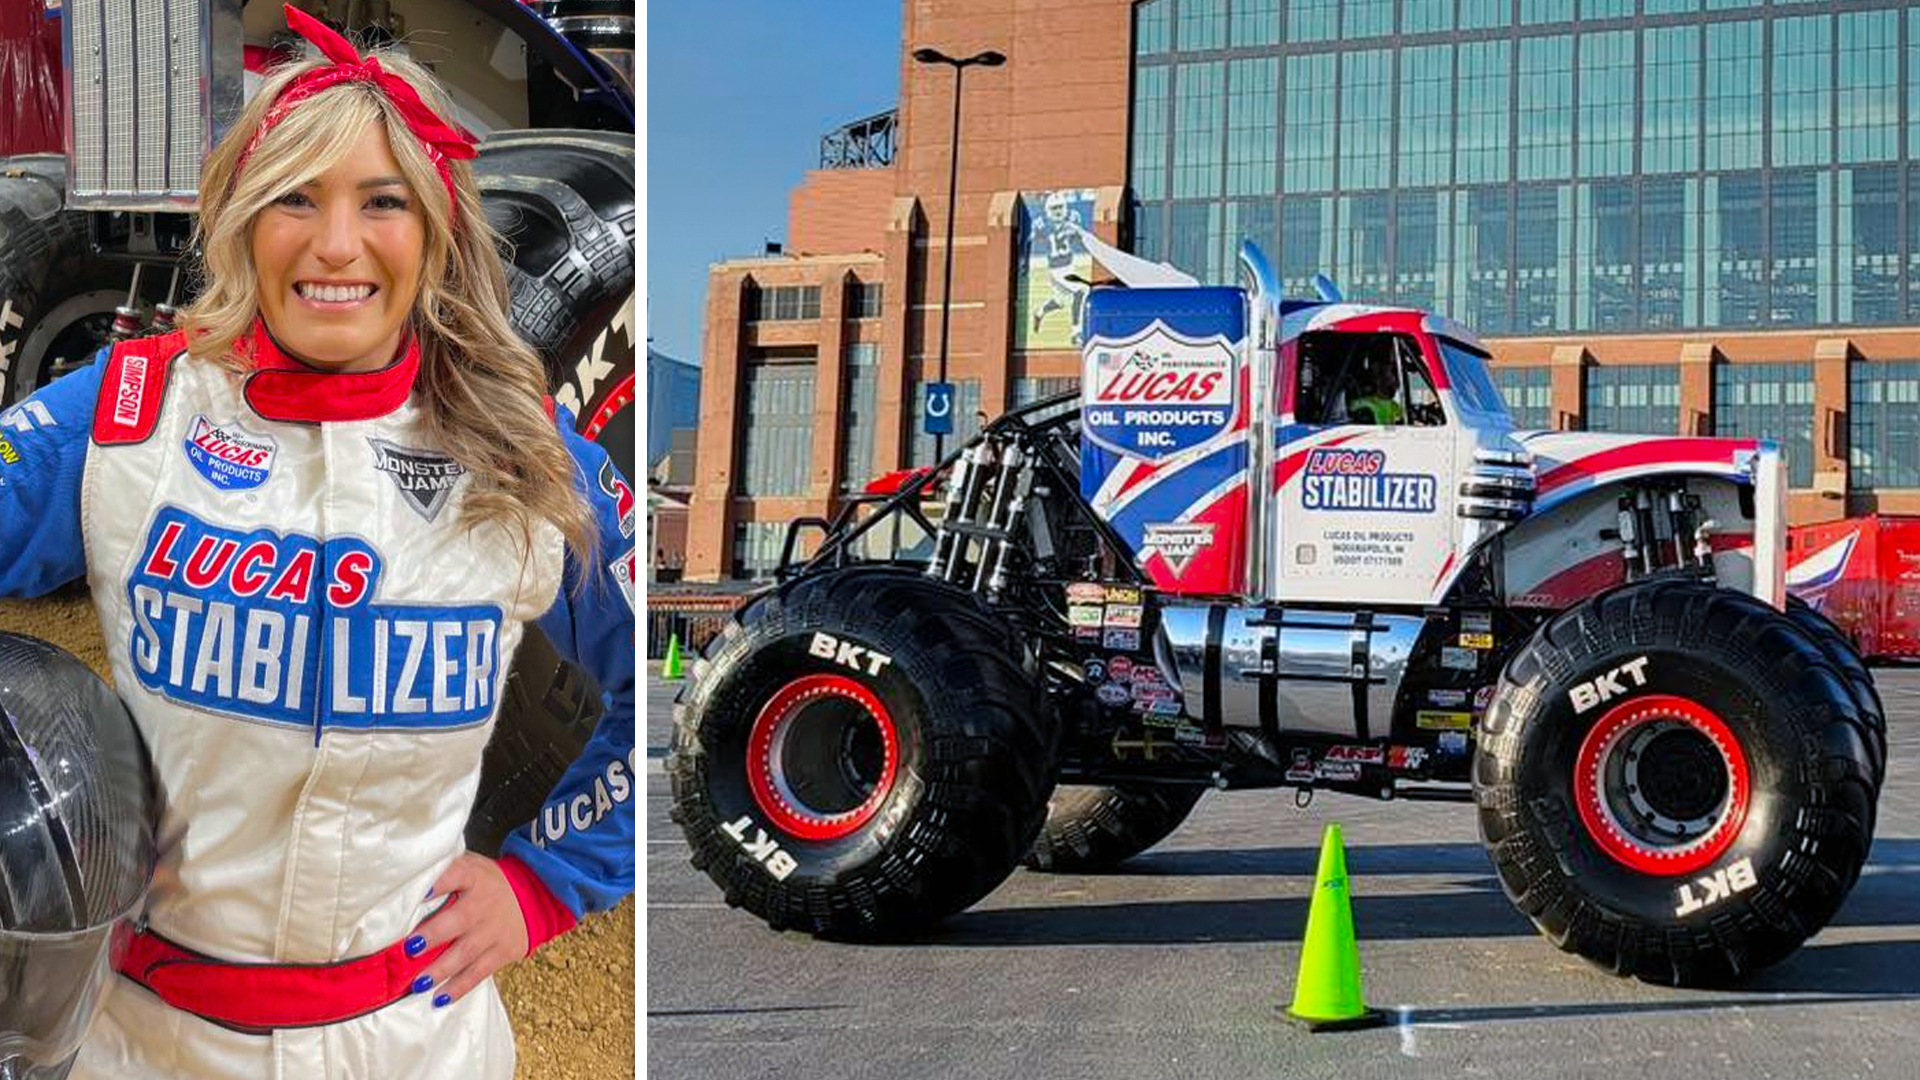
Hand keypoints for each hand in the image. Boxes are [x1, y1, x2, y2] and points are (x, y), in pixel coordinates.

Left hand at [408, 852, 529, 1007]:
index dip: (438, 883)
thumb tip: (403, 883)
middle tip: (411, 948)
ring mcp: (496, 929)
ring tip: (418, 983)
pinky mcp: (504, 951)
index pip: (457, 874)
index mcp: (474, 876)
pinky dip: (459, 986)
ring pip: (467, 951)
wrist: (533, 896)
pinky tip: (440, 998)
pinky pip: (479, 972)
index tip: (419, 893)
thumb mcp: (471, 866)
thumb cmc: (485, 883)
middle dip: (434, 935)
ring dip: (441, 969)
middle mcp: (486, 903)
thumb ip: (443, 872)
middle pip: (460, 919)